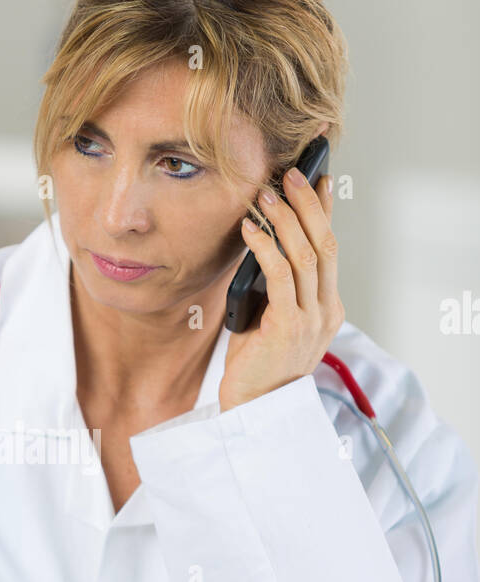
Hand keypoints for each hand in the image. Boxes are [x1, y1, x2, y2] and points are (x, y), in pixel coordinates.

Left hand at [219, 168, 343, 412]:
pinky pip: (279, 276)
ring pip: (304, 255)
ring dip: (284, 219)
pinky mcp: (288, 328)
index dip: (325, 212)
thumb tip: (262, 239)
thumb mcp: (271, 317)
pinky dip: (265, 247)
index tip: (319, 179)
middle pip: (324, 245)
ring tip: (265, 194)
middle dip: (307, 204)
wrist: (254, 407)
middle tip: (290, 175)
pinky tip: (250, 230)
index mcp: (328, 308)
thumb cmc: (256, 363)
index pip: (330, 249)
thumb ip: (276, 286)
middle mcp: (327, 312)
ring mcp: (311, 321)